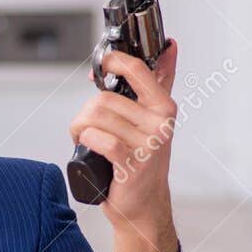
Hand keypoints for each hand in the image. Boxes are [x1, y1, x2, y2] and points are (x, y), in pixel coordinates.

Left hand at [68, 37, 180, 251]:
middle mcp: (160, 122)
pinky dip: (86, 141)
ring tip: (88, 142)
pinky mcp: (133, 163)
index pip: (139, 70)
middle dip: (85, 114)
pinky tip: (88, 148)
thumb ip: (160, 82)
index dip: (116, 61)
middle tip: (87, 129)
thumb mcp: (153, 118)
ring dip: (81, 130)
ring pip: (96, 118)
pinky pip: (100, 139)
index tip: (104, 62)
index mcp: (163, 106)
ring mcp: (148, 143)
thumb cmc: (142, 160)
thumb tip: (170, 47)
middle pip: (103, 99)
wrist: (143, 205)